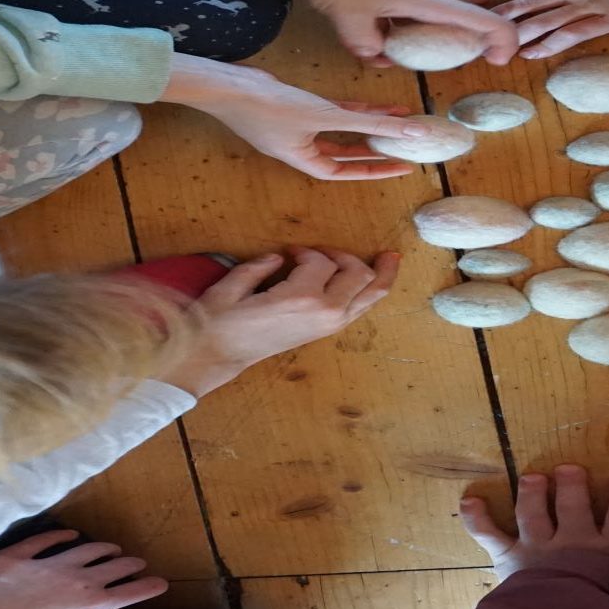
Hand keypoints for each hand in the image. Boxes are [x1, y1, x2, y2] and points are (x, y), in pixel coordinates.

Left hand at [0, 530, 166, 608]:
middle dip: (132, 564)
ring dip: (107, 548)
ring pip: (91, 547)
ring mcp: (52, 560)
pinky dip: (67, 536)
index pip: (130, 592)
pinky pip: (54, 538)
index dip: (149, 587)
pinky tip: (72, 535)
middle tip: (136, 565)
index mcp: (86, 605)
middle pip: (116, 564)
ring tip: (112, 549)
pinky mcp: (26, 550)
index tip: (160, 583)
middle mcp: (76, 577)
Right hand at [161, 54, 426, 179]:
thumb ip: (370, 123)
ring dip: (366, 124)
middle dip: (375, 147)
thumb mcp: (326, 116)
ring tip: (398, 118)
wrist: (228, 84)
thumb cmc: (270, 107)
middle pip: (346, 153)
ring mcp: (295, 127)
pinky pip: (328, 112)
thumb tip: (410, 132)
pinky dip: (349, 109)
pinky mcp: (293, 106)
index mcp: (304, 160)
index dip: (375, 170)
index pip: (346, 172)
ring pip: (340, 130)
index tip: (402, 167)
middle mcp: (300, 147)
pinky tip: (372, 103)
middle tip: (405, 145)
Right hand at [163, 248, 400, 394]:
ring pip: (371, 294)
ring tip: (390, 258)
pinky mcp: (328, 331)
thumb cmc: (220, 322)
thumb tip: (281, 258)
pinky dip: (372, 290)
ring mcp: (330, 324)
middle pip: (359, 274)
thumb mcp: (232, 286)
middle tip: (326, 252)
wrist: (218, 357)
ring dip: (380, 273)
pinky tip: (376, 277)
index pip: (322, 261)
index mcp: (301, 298)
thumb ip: (259, 266)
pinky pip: (361, 307)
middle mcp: (324, 311)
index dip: (308, 251)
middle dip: (347, 256)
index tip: (291, 252)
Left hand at [271, 0, 516, 67]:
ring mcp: (408, 5)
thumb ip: (371, 49)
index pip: (482, 20)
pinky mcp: (391, 7)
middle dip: (457, 53)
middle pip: (462, 30)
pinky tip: (367, 45)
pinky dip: (390, 45)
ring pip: (429, 36)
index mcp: (428, 3)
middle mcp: (424, 4)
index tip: (498, 62)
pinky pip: (402, 34)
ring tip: (387, 52)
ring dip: (417, 52)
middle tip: (439, 66)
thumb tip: (382, 58)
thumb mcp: (352, 24)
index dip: (502, 40)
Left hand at [458, 464, 608, 579]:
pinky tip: (469, 501)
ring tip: (532, 478)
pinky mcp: (511, 560)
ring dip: (532, 492)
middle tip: (569, 471)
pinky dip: (477, 518)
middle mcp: (575, 541)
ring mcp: (540, 549)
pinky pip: (490, 535)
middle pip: (572, 503)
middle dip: (570, 484)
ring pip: (533, 511)